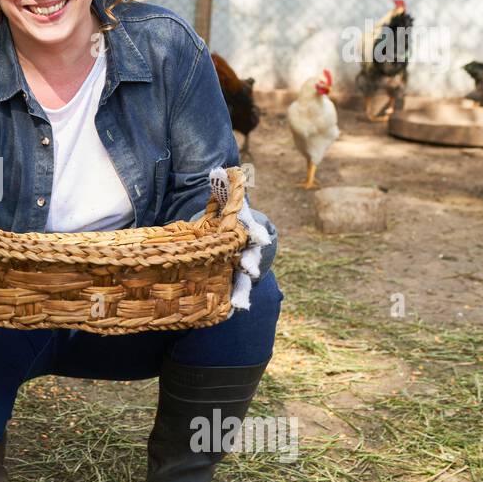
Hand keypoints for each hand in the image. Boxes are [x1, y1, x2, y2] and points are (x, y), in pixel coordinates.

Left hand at [193, 168, 274, 311]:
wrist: (229, 242)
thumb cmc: (226, 221)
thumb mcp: (226, 206)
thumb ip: (225, 190)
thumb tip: (221, 171)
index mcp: (246, 232)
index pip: (255, 233)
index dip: (258, 235)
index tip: (260, 238)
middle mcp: (248, 252)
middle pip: (253, 259)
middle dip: (251, 265)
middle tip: (250, 271)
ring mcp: (241, 269)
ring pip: (245, 281)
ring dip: (243, 290)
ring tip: (240, 303)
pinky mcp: (232, 283)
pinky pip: (234, 294)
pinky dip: (234, 302)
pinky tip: (231, 311)